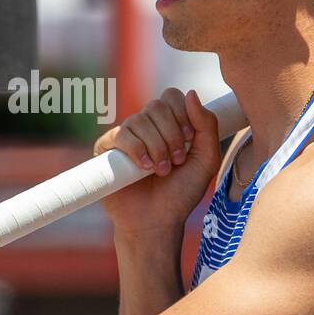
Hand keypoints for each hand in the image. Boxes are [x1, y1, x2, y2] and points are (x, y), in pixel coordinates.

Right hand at [94, 87, 219, 234]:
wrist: (157, 221)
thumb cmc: (181, 193)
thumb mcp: (206, 159)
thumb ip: (207, 125)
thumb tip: (191, 94)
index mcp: (168, 123)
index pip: (172, 96)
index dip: (182, 115)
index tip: (189, 141)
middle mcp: (145, 125)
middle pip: (157, 105)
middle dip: (171, 135)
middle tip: (176, 161)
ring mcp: (125, 135)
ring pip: (140, 120)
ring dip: (156, 147)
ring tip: (160, 171)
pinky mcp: (106, 149)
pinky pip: (121, 135)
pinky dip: (137, 150)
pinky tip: (144, 168)